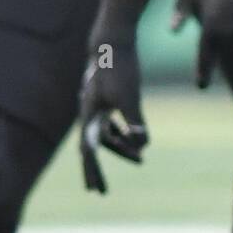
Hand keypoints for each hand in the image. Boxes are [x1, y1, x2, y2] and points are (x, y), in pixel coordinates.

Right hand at [79, 39, 147, 193]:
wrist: (113, 40)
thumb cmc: (121, 67)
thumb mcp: (130, 95)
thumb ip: (135, 121)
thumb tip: (143, 145)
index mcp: (90, 115)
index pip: (89, 151)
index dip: (93, 172)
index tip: (96, 191)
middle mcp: (89, 113)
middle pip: (93, 147)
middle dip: (98, 169)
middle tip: (100, 192)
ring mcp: (96, 105)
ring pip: (105, 135)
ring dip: (120, 148)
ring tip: (140, 159)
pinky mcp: (106, 97)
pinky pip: (110, 122)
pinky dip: (122, 132)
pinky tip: (135, 138)